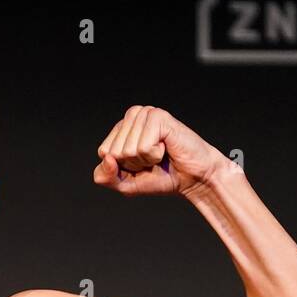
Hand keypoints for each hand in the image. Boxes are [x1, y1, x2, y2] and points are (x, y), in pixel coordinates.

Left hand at [93, 106, 223, 197]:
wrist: (193, 179)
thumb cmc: (162, 177)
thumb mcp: (125, 183)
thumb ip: (105, 176)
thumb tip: (106, 157)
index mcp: (122, 127)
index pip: (104, 152)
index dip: (122, 167)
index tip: (141, 164)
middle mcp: (133, 115)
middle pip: (114, 151)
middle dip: (134, 164)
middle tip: (153, 160)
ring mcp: (145, 113)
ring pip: (127, 150)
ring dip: (145, 160)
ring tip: (160, 154)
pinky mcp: (158, 116)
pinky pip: (143, 147)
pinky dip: (155, 155)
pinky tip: (166, 148)